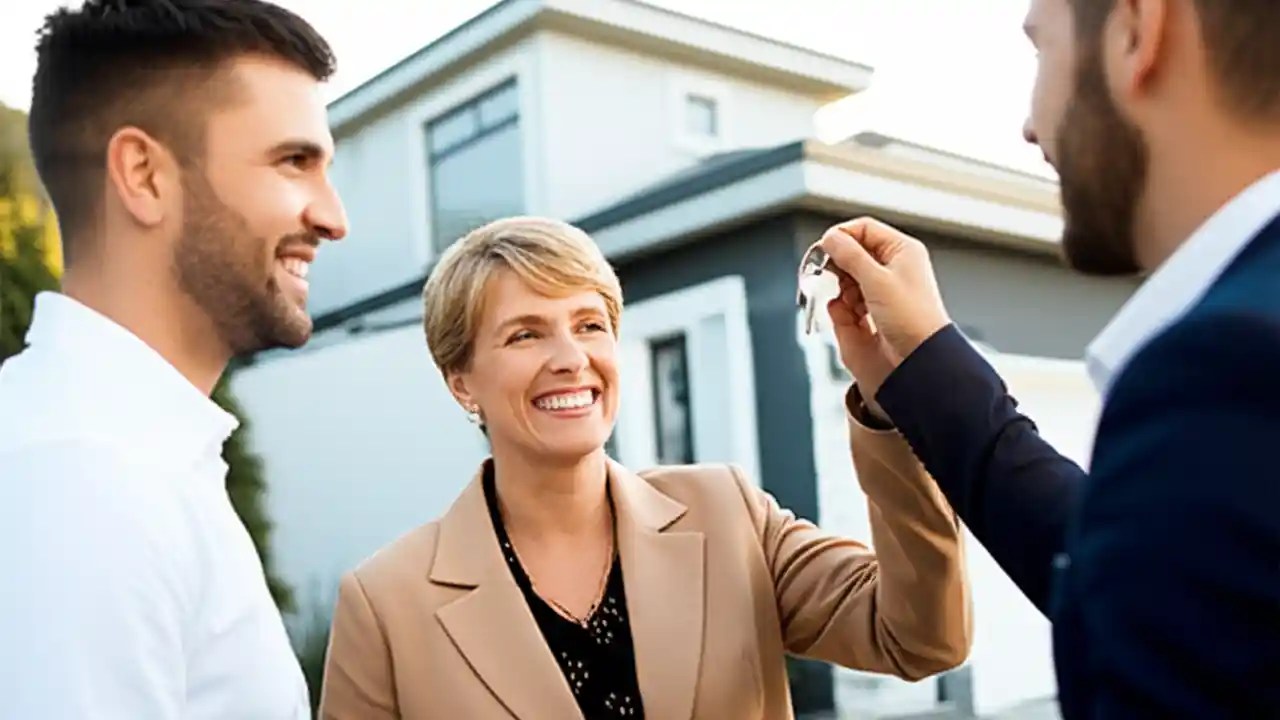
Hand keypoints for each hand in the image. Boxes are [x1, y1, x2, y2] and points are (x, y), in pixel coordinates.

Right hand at [820, 217, 951, 401]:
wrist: (917, 360)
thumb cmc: (912, 319)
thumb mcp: (877, 280)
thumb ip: (849, 255)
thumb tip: (830, 238)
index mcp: (901, 252)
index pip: (864, 229)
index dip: (842, 236)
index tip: (825, 247)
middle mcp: (890, 269)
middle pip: (851, 253)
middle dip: (838, 265)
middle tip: (828, 272)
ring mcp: (878, 291)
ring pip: (845, 278)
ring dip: (841, 288)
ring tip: (850, 301)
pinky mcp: (867, 313)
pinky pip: (843, 302)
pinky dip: (841, 307)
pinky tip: (852, 317)